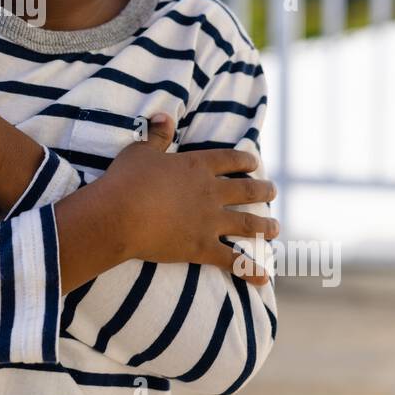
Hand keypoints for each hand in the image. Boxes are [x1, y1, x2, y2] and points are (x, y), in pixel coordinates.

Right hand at [98, 113, 278, 283]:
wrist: (118, 215)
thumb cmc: (125, 181)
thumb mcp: (140, 151)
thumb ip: (157, 134)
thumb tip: (164, 115)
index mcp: (197, 166)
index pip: (230, 160)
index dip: (245, 160)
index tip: (255, 163)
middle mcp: (210, 192)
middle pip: (246, 191)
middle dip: (264, 191)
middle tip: (273, 192)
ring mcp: (210, 221)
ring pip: (247, 224)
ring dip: (265, 226)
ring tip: (275, 228)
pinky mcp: (202, 248)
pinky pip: (233, 261)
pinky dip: (250, 270)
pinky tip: (264, 279)